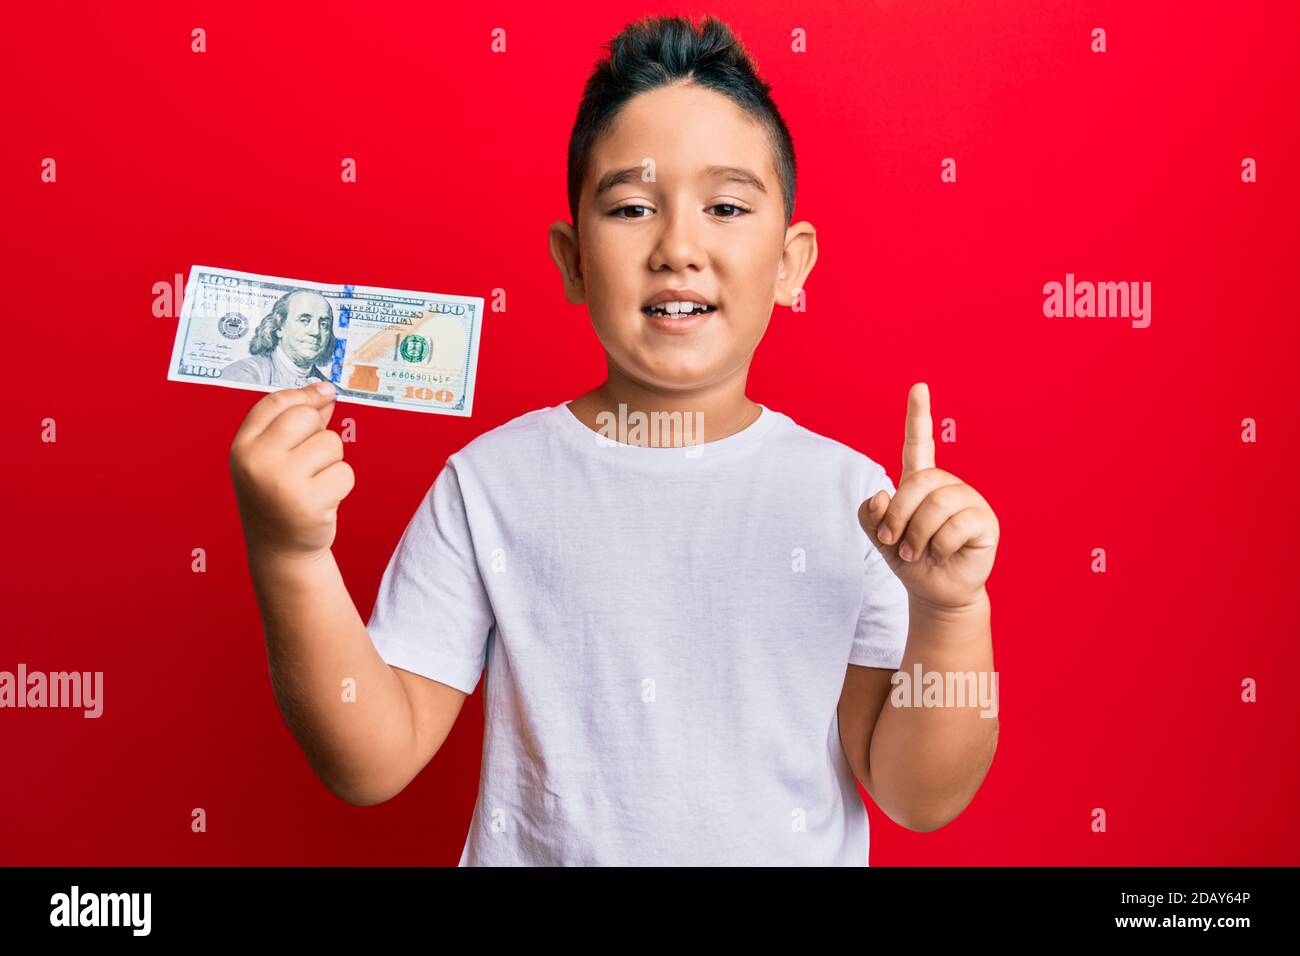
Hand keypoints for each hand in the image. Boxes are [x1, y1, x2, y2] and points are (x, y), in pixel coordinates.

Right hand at [229, 381, 354, 561]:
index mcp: (242, 447)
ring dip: (331, 462)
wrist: (280, 549)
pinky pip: (345, 472)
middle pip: (306, 416)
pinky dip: (340, 484)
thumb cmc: (279, 496)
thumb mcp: (273, 457)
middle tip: (310, 460)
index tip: (325, 394)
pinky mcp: (309, 501)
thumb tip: (325, 391)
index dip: (305, 395)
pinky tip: (322, 499)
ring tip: (313, 483)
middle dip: (319, 432)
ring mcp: (282, 481)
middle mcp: (257, 461)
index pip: (276, 402)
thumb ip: (295, 423)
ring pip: (331, 443)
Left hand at [857, 383, 998, 612]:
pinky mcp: (985, 521)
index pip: (919, 443)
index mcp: (920, 481)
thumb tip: (883, 493)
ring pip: (937, 505)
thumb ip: (870, 513)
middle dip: (899, 515)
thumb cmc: (909, 558)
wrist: (934, 591)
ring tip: (915, 552)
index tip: (919, 388)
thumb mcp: (879, 536)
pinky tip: (941, 554)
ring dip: (917, 534)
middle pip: (919, 482)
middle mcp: (947, 485)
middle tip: (894, 542)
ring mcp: (968, 501)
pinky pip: (957, 525)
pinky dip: (940, 545)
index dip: (918, 416)